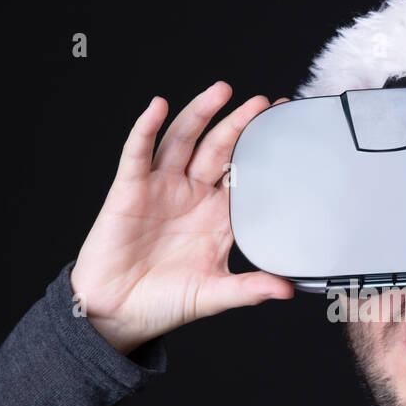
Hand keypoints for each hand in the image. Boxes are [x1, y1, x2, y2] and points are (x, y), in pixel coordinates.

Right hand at [69, 83, 294, 353]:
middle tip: (262, 102)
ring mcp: (161, 188)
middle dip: (239, 124)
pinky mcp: (129, 190)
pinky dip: (146, 128)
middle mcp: (191, 195)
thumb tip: (287, 290)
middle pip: (219, 149)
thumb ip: (249, 289)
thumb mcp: (214, 294)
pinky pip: (138, 153)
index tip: (285, 127)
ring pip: (183, 141)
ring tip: (222, 91)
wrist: (117, 313)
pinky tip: (158, 107)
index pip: (245, 174)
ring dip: (200, 113)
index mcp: (216, 216)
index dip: (262, 151)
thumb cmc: (164, 302)